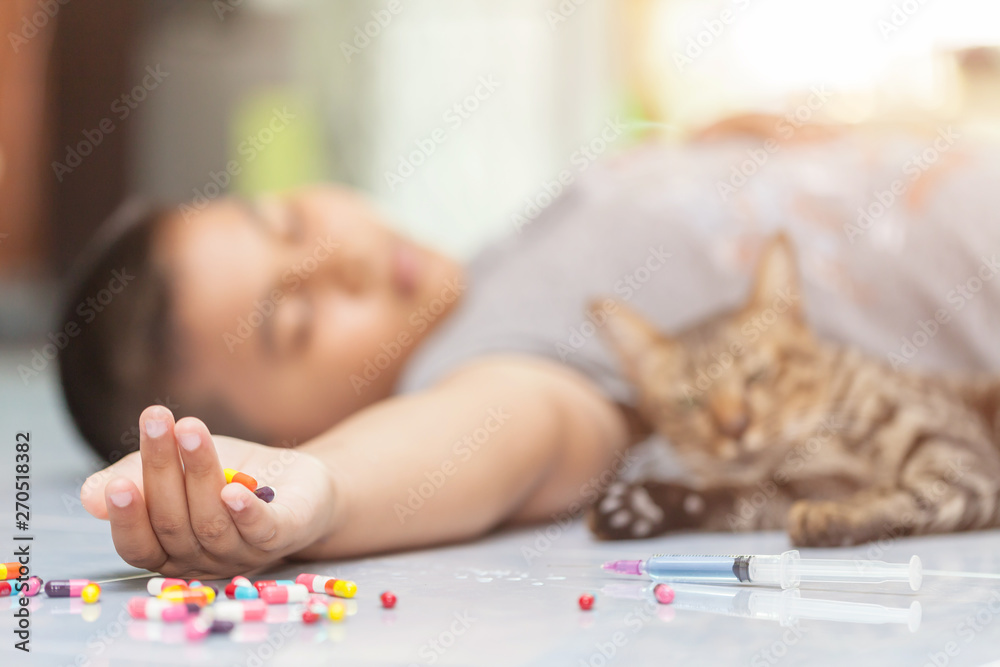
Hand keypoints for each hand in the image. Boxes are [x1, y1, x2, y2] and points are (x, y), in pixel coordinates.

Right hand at [80, 405, 338, 577]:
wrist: (298, 481)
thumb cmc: (227, 475)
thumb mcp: (177, 470)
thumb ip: (133, 479)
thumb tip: (90, 495)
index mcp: (171, 551)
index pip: (139, 545)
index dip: (126, 517)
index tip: (118, 482)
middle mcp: (203, 560)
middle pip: (173, 523)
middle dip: (161, 469)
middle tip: (156, 420)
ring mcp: (244, 552)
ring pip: (211, 520)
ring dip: (198, 472)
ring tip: (190, 428)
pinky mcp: (283, 535)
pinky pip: (261, 529)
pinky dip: (245, 512)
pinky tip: (233, 489)